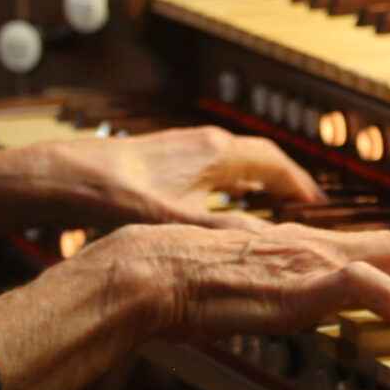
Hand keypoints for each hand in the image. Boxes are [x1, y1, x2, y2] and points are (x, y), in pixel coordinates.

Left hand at [35, 125, 323, 228]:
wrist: (68, 175)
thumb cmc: (119, 193)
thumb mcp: (180, 221)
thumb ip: (227, 232)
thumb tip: (273, 245)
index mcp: (216, 154)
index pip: (276, 164)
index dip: (302, 186)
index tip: (320, 206)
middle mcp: (205, 144)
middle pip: (260, 158)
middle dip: (285, 182)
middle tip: (305, 206)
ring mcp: (185, 148)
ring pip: (235, 162)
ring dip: (258, 181)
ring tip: (273, 207)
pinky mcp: (166, 157)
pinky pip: (214, 167)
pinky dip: (230, 184)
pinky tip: (222, 204)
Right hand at [84, 220, 389, 343]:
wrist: (156, 271)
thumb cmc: (188, 284)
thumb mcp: (247, 292)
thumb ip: (275, 297)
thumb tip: (283, 314)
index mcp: (307, 249)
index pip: (380, 253)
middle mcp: (320, 246)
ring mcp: (314, 261)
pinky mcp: (301, 282)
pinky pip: (363, 286)